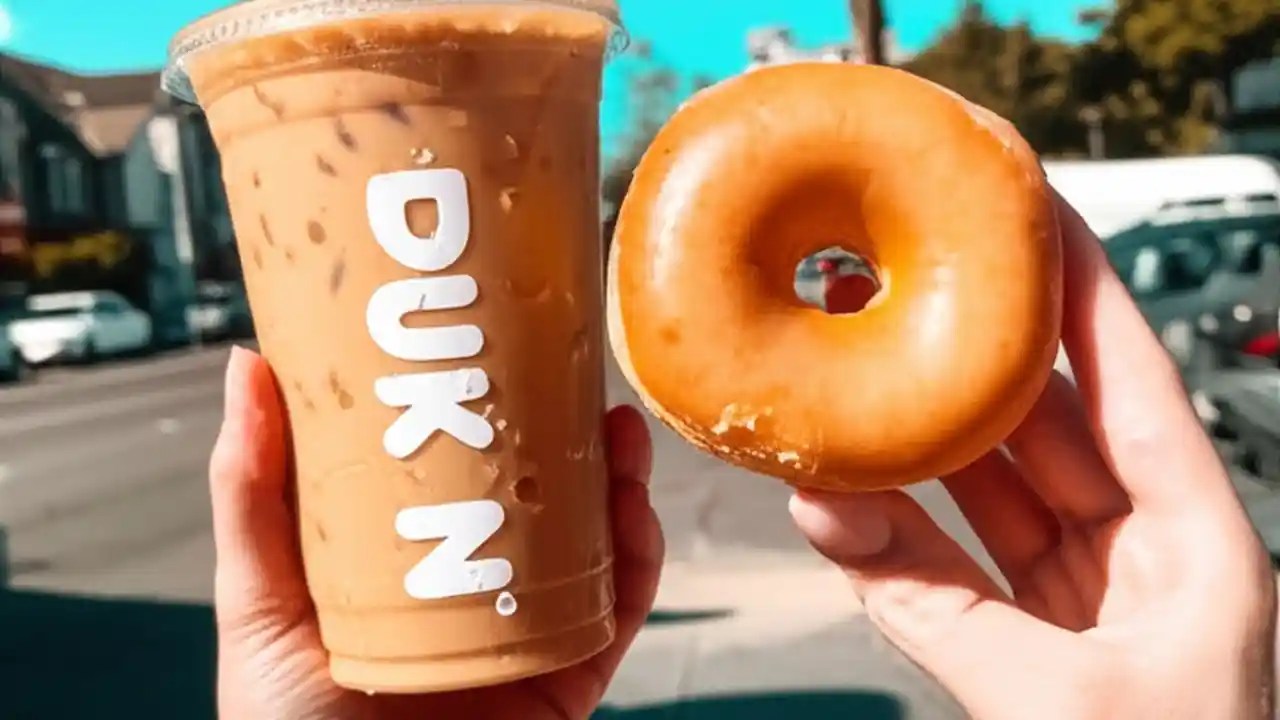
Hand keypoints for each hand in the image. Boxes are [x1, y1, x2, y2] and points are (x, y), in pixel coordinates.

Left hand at [210, 348, 663, 718]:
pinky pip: (620, 610)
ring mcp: (527, 628)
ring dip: (618, 480)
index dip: (484, 401)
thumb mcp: (260, 598)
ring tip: (617, 425)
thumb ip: (253, 493)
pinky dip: (640, 558)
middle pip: (540, 493)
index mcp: (408, 559)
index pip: (456, 466)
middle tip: (573, 366)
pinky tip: (637, 507)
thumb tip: (250, 363)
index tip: (495, 334)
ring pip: (594, 541)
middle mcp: (475, 586)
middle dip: (568, 429)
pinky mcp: (570, 674)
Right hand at [790, 194, 1276, 719]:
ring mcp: (1082, 605)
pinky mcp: (1028, 653)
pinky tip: (838, 500)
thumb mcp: (1068, 706)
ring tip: (848, 378)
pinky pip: (951, 576)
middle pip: (1044, 427)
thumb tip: (831, 519)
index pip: (1133, 380)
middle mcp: (1144, 559)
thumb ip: (941, 611)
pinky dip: (894, 542)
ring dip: (915, 446)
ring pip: (986, 499)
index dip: (1082, 287)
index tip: (1029, 206)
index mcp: (1200, 547)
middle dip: (967, 357)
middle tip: (895, 291)